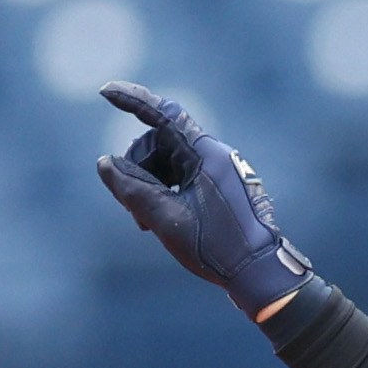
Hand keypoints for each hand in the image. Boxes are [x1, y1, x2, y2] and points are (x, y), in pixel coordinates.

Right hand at [95, 82, 311, 315]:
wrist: (262, 276)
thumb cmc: (219, 249)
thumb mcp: (167, 219)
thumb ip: (132, 189)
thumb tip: (105, 163)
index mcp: (207, 154)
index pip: (163, 115)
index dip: (132, 101)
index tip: (106, 91)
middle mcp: (215, 156)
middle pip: (161, 143)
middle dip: (137, 167)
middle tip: (129, 205)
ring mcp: (219, 172)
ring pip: (170, 163)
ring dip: (150, 184)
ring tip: (144, 222)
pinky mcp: (220, 188)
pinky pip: (184, 178)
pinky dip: (166, 192)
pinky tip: (158, 220)